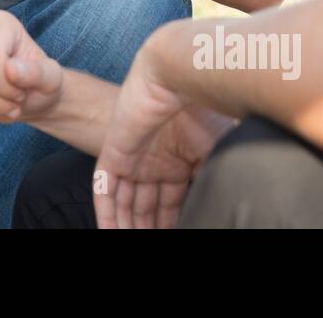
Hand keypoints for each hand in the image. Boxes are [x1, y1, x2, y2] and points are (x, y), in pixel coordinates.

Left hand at [93, 48, 237, 228]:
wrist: (176, 79)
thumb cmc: (203, 109)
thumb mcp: (217, 152)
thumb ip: (211, 179)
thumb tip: (216, 207)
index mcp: (178, 160)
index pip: (172, 201)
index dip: (173, 222)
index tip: (180, 233)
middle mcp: (154, 161)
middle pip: (147, 206)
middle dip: (150, 228)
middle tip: (154, 244)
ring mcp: (133, 158)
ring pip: (125, 203)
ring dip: (129, 227)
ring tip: (134, 244)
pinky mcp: (114, 154)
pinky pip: (105, 190)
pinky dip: (106, 214)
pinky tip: (110, 233)